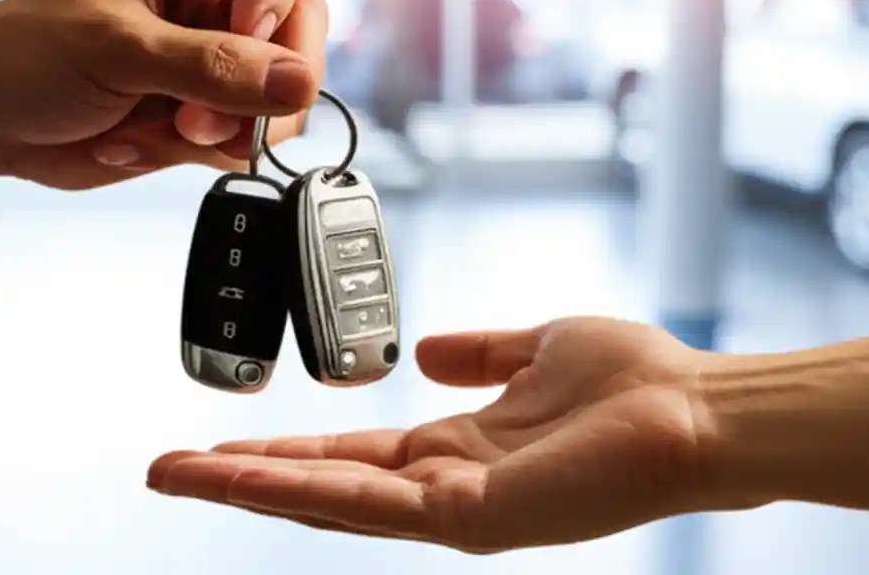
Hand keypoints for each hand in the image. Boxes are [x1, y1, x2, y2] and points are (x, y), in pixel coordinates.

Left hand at [0, 0, 326, 188]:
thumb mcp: (114, 49)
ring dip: (232, 125)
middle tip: (221, 113)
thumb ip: (209, 65)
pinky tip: (143, 142)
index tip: (252, 34)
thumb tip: (298, 80)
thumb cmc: (21, 55)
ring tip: (168, 131)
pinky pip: (247, 135)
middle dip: (266, 76)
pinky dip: (205, 152)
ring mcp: (212, 60)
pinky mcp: (207, 114)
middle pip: (297, 20)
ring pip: (282, 89)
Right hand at [146, 318, 724, 552]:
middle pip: (321, 487)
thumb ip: (481, 353)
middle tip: (166, 470)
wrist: (701, 411)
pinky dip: (307, 491)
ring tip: (180, 476)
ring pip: (331, 502)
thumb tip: (428, 351)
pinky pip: (374, 504)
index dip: (282, 452)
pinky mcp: (476, 520)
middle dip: (241, 479)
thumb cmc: (637, 383)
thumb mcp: (537, 349)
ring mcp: (457, 511)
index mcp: (457, 449)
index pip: (349, 457)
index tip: (220, 443)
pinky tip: (251, 480)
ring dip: (251, 489)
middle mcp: (446, 488)